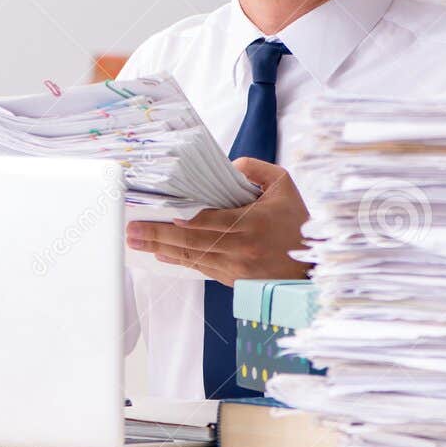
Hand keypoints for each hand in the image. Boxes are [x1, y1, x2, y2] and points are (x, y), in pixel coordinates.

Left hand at [125, 158, 310, 281]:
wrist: (314, 267)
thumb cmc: (297, 224)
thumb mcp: (284, 186)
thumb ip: (255, 170)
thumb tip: (227, 167)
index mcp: (251, 225)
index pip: (209, 222)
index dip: (182, 222)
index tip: (160, 216)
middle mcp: (240, 249)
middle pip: (191, 243)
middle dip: (158, 237)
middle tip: (131, 231)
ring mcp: (235, 268)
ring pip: (192, 258)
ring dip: (161, 250)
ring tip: (136, 242)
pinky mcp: (232, 280)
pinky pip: (200, 268)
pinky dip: (179, 261)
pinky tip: (160, 255)